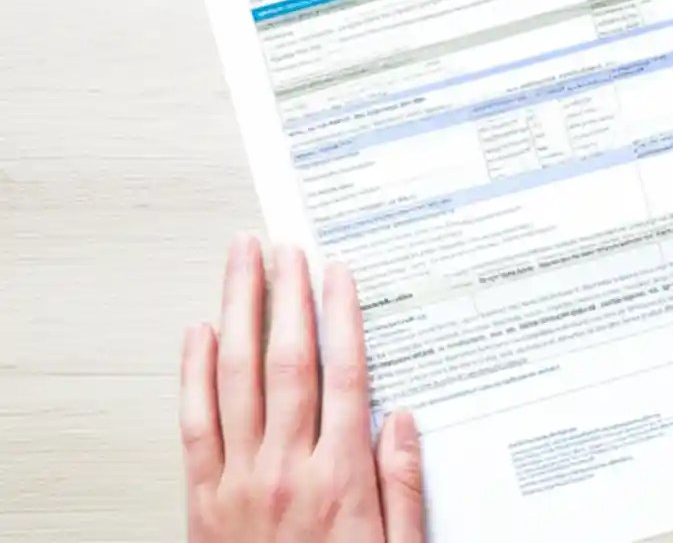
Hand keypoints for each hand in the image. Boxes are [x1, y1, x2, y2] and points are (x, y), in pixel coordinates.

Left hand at [179, 237, 424, 541]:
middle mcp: (287, 469)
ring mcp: (239, 480)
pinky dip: (194, 372)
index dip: (339, 317)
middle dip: (286, 296)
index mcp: (340, 479)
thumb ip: (403, 484)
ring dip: (239, 311)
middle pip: (287, 362)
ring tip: (242, 264)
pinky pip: (194, 422)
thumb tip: (402, 419)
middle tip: (286, 249)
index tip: (337, 276)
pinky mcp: (203, 497)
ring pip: (236, 377)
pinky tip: (199, 333)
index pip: (343, 375)